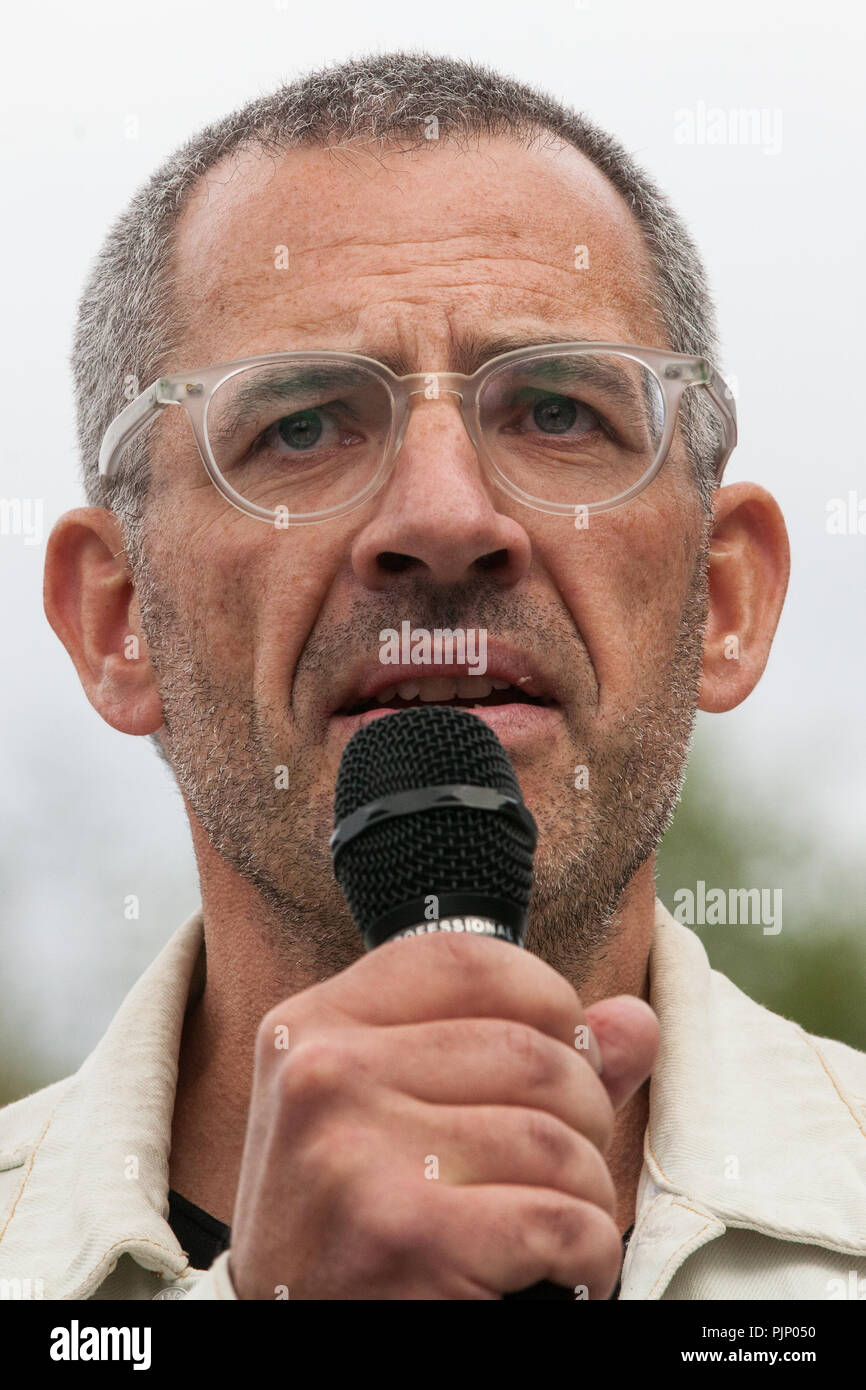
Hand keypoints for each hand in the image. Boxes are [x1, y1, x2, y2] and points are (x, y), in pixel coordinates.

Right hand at [228, 932, 657, 1298]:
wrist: (281, 1334)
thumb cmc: (346, 1222)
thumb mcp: (392, 1112)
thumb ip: (514, 1055)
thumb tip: (632, 1022)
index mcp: (316, 1024)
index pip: (467, 959)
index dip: (548, 998)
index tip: (566, 1049)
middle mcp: (324, 1074)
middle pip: (529, 1050)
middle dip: (586, 1109)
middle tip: (569, 1156)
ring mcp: (355, 1152)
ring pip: (554, 1138)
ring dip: (588, 1189)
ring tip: (561, 1215)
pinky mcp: (403, 1235)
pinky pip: (558, 1219)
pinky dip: (588, 1251)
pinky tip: (563, 1266)